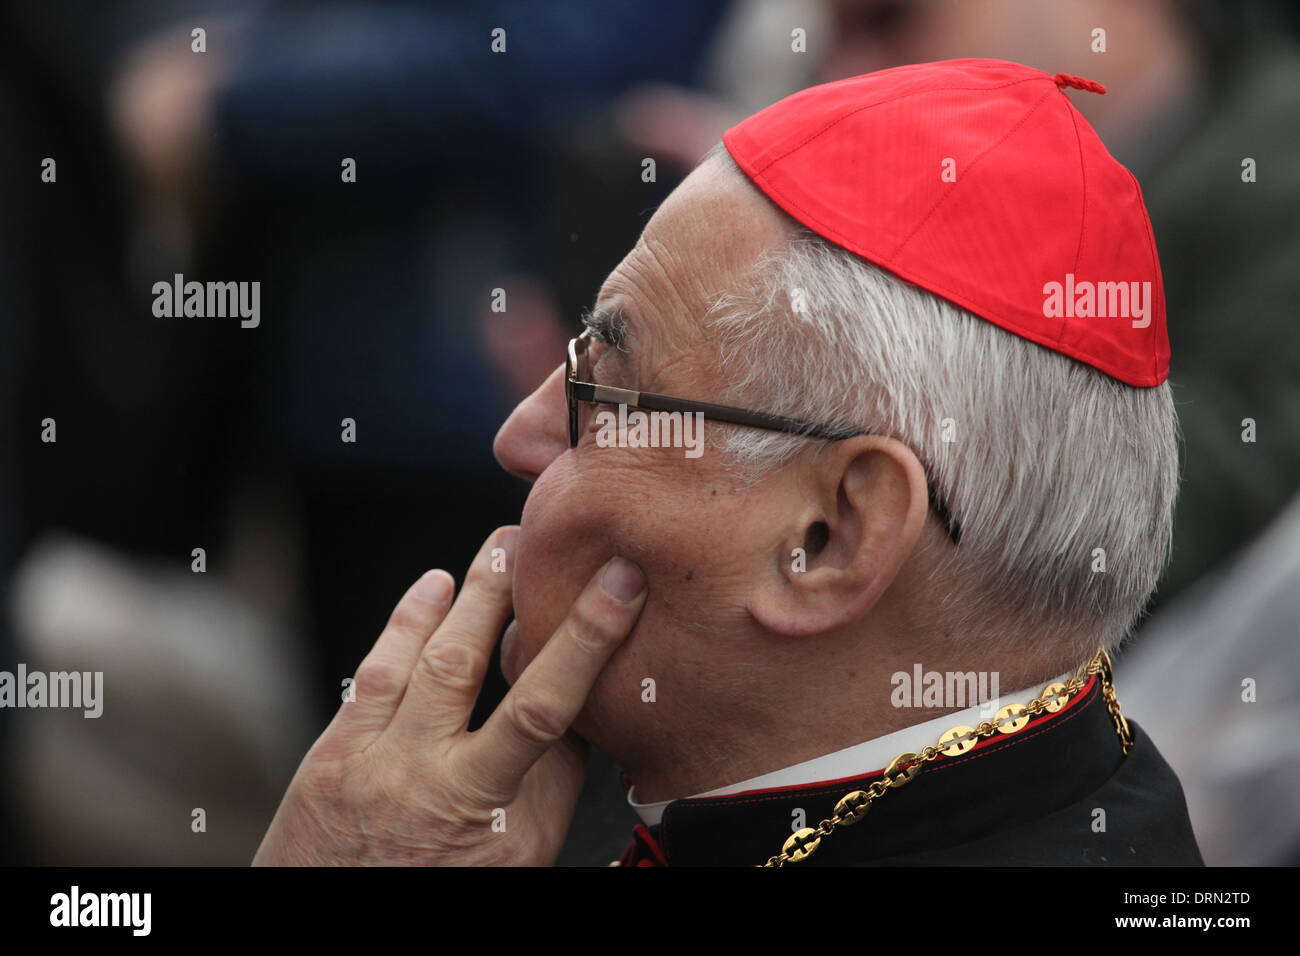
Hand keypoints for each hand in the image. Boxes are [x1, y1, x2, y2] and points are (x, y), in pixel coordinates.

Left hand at [253, 526, 646, 865]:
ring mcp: (373, 766)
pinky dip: (405, 624)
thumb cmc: (448, 888)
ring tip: (498, 547)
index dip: (587, 639)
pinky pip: (373, 675)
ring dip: (462, 596)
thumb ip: (550, 781)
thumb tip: (576, 706)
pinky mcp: (333, 756)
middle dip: (507, 593)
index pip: (547, 710)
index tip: (621, 585)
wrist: (343, 936)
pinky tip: (431, 588)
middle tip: (537, 535)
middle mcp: (430, 784)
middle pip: (471, 667)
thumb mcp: (520, 852)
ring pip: (422, 662)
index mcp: (492, 815)